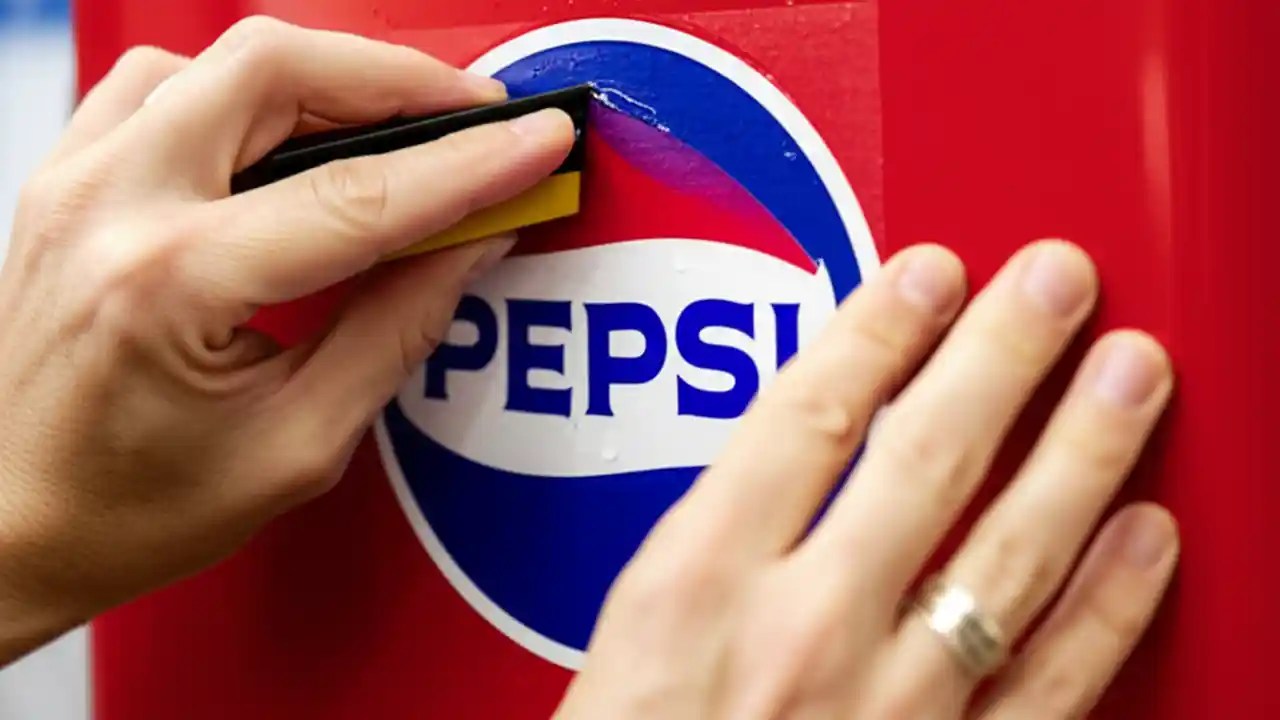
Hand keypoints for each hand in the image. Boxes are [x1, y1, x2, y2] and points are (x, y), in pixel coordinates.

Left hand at [0, 17, 572, 662]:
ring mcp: (77, 182)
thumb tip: (474, 245)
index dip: (469, 164)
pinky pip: (165, 84)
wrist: (4, 526)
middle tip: (477, 114)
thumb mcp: (296, 447)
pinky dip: (249, 93)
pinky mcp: (68, 180)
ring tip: (398, 129)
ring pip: (222, 61)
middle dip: (399, 78)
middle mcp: (112, 208)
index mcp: (172, 285)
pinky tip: (291, 139)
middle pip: (276, 69)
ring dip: (327, 80)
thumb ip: (395, 331)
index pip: (359, 195)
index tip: (537, 142)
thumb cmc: (130, 511)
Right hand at [558, 242, 1177, 718]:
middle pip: (924, 459)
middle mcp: (796, 637)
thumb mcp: (625, 640)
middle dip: (1002, 353)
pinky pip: (1052, 682)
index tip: (930, 272)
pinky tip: (1147, 534)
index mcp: (694, 590)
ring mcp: (884, 710)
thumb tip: (793, 445)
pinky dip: (1110, 603)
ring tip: (1131, 371)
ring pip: (1009, 554)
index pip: (808, 414)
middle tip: (1057, 278)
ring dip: (1082, 450)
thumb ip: (710, 542)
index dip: (884, 325)